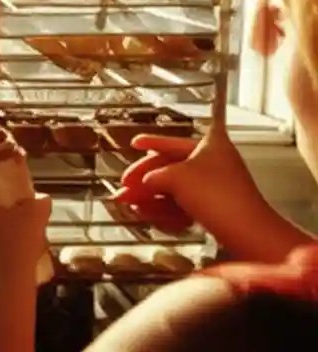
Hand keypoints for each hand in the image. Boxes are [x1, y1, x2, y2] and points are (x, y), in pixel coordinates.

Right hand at [116, 129, 288, 256]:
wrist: (245, 231)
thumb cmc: (216, 195)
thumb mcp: (176, 177)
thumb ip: (154, 175)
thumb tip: (146, 181)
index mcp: (211, 145)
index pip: (174, 140)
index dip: (152, 140)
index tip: (135, 142)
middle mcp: (214, 163)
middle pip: (171, 166)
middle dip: (144, 177)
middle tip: (125, 185)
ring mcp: (215, 186)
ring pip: (175, 188)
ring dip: (149, 195)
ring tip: (128, 202)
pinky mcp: (214, 208)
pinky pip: (182, 204)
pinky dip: (163, 208)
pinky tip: (146, 213)